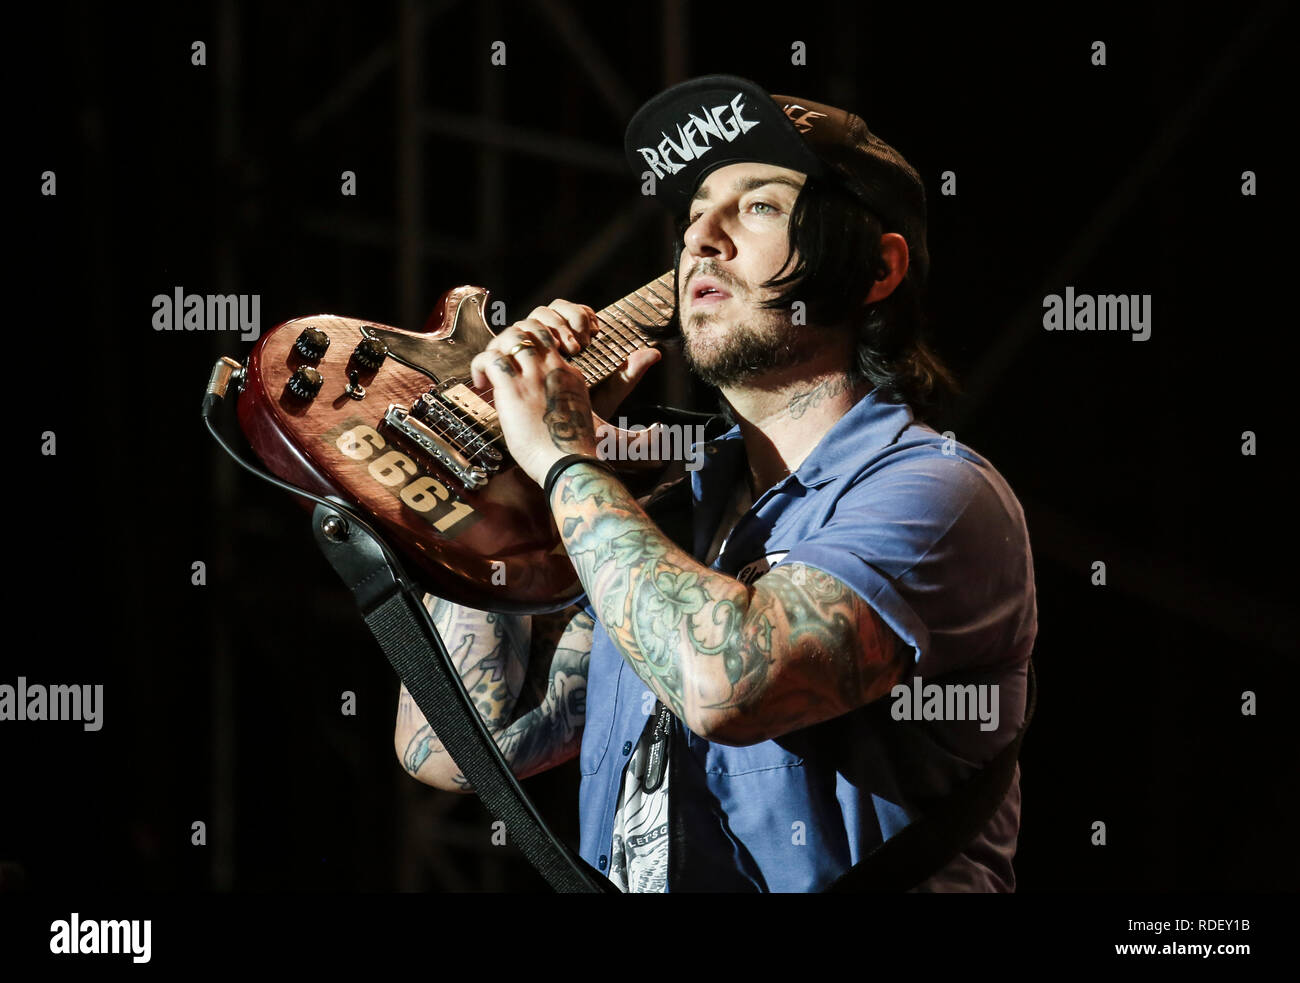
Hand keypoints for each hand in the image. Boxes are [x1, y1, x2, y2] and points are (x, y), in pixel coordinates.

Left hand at [469, 301, 658, 484]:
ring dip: (498, 347)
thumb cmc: (588, 458)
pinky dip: (481, 365)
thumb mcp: (613, 435)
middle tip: (508, 360)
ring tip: (493, 370)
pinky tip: (482, 384)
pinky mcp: (513, 388)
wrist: (570, 467)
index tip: (529, 363)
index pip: (554, 336)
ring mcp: (533, 376)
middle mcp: (553, 369)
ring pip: (512, 335)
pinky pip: (492, 357)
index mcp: (571, 376)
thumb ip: (639, 433)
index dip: (541, 338)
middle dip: (519, 334)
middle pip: (534, 325)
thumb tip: (666, 433)